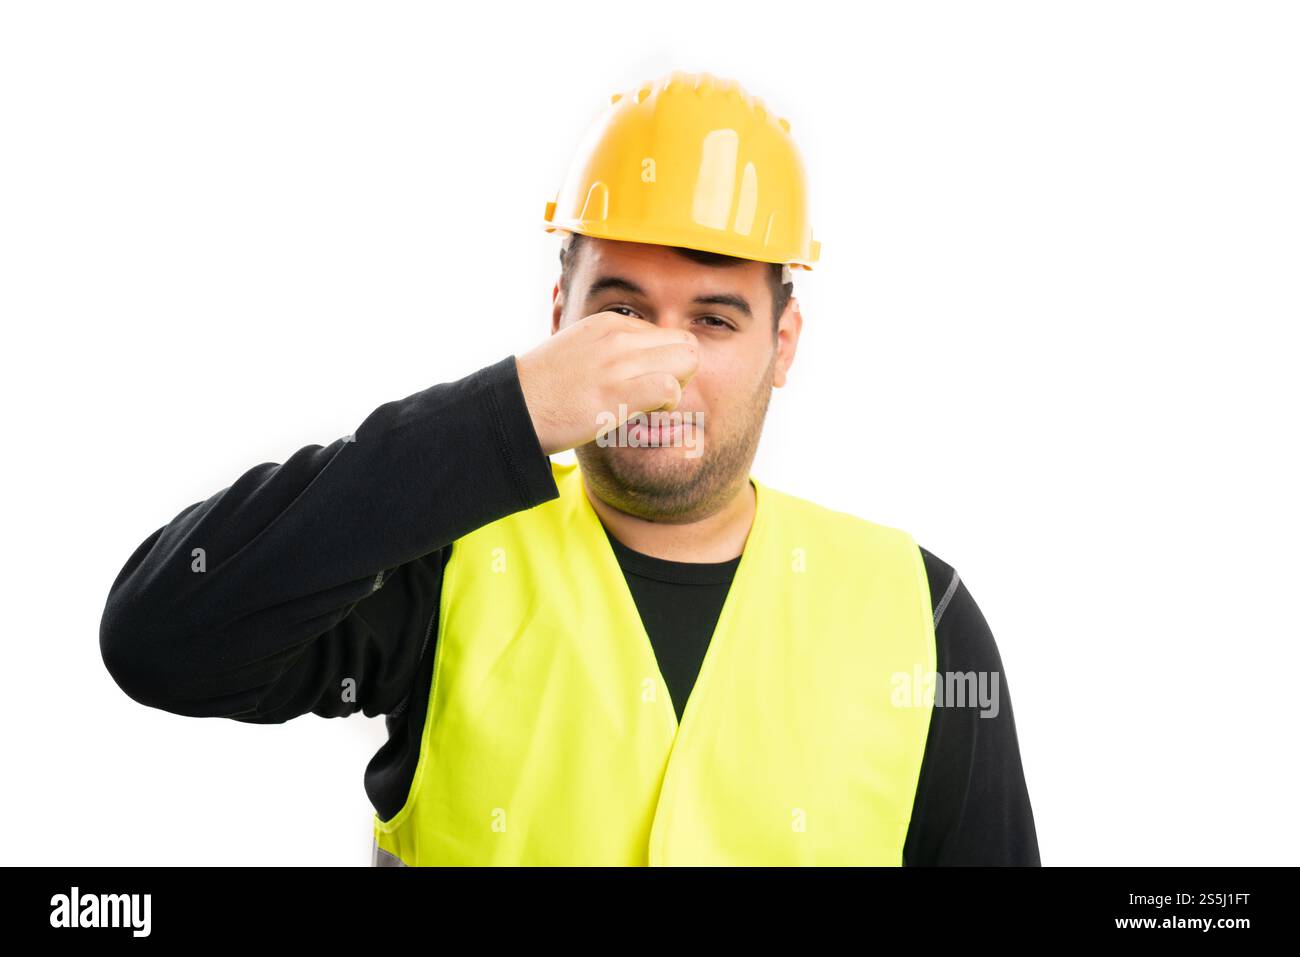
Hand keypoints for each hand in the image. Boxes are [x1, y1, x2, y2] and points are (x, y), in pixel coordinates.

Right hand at [515, 311, 699, 455]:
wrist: (513, 408)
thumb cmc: (545, 387)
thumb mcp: (580, 349)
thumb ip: (611, 348)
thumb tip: (641, 362)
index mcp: (610, 323)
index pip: (668, 335)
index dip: (666, 363)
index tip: (646, 383)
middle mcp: (618, 337)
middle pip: (686, 344)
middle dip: (682, 372)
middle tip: (658, 395)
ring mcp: (618, 363)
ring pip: (686, 362)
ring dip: (678, 388)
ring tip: (651, 405)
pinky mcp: (616, 393)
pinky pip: (670, 389)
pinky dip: (668, 405)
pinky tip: (647, 414)